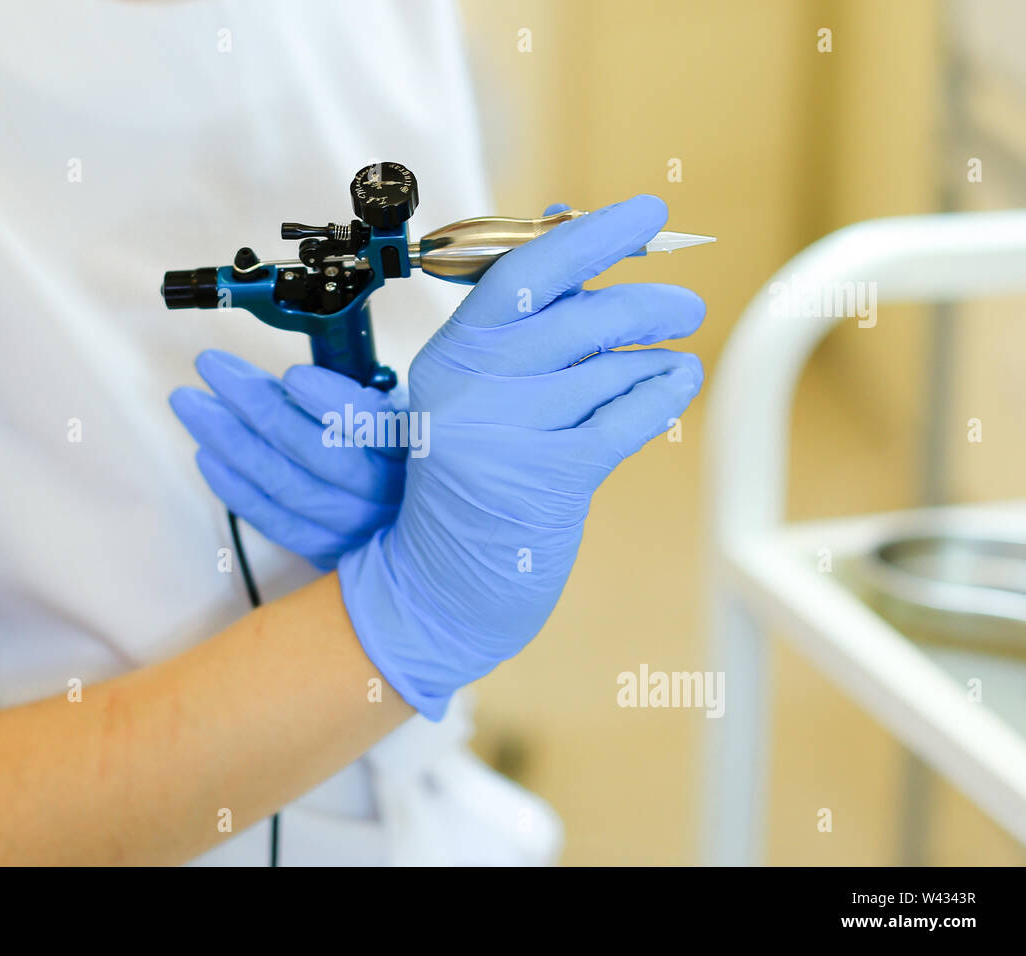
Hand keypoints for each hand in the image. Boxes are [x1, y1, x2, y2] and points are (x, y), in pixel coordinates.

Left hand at [170, 350, 405, 569]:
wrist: (421, 521)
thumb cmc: (400, 446)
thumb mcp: (402, 405)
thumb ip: (359, 385)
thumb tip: (294, 369)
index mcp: (414, 445)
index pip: (377, 426)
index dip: (333, 402)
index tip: (293, 376)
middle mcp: (387, 492)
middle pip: (315, 452)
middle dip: (255, 404)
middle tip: (211, 366)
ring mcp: (356, 527)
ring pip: (285, 484)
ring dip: (229, 439)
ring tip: (191, 403)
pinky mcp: (328, 549)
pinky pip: (275, 521)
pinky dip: (236, 488)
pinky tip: (206, 455)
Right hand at [338, 195, 705, 718]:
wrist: (438, 583)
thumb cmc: (464, 481)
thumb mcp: (471, 397)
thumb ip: (516, 329)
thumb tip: (573, 239)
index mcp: (449, 357)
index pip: (522, 274)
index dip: (590, 236)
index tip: (645, 213)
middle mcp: (471, 387)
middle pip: (579, 316)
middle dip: (646, 303)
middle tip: (684, 307)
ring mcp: (508, 432)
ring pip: (610, 367)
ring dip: (655, 356)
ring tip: (674, 356)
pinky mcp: (548, 478)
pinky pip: (626, 417)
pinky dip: (660, 394)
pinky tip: (674, 382)